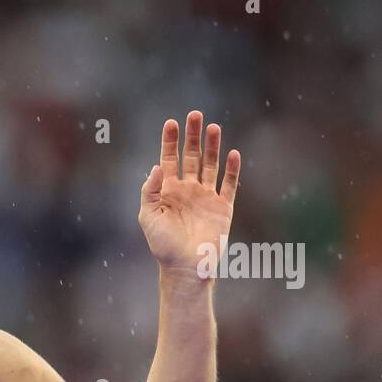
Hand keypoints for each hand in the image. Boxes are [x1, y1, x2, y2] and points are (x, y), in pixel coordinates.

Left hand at [138, 110, 239, 275]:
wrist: (185, 267)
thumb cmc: (162, 245)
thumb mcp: (148, 216)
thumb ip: (150, 191)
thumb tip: (157, 166)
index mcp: (168, 191)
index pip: (169, 159)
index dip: (170, 141)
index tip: (171, 122)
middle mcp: (188, 190)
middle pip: (192, 156)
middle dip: (192, 136)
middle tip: (195, 114)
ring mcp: (206, 197)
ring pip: (211, 165)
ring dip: (213, 146)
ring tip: (213, 127)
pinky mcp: (223, 208)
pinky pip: (229, 185)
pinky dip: (231, 169)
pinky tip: (232, 153)